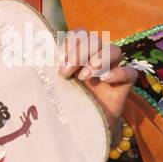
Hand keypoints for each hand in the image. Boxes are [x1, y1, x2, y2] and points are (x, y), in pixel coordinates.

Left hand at [58, 29, 137, 145]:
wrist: (83, 128)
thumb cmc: (66, 101)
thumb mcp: (56, 83)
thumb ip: (49, 68)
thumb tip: (31, 53)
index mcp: (80, 53)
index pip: (80, 34)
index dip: (71, 42)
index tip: (59, 59)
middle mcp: (97, 58)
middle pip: (95, 40)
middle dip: (79, 53)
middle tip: (66, 73)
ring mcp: (112, 70)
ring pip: (115, 50)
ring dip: (98, 59)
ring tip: (85, 76)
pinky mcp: (124, 86)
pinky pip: (130, 72)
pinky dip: (118, 72)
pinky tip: (104, 79)